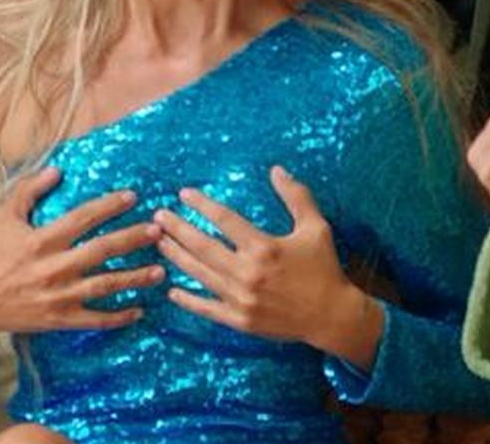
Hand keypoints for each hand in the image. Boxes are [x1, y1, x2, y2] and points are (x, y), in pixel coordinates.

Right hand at [0, 166, 163, 335]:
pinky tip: (139, 310)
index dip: (108, 206)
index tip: (133, 197)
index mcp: (40, 240)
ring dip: (134, 278)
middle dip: (132, 239)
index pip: (82, 218)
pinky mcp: (59, 319)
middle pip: (101, 251)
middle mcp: (52, 268)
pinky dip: (118, 317)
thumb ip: (29, 190)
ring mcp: (57, 296)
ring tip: (160, 271)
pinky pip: (94, 319)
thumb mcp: (4, 216)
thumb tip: (57, 170)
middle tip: (157, 230)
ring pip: (104, 286)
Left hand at [155, 167, 377, 362]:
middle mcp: (248, 273)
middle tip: (157, 217)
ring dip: (177, 257)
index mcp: (264, 247)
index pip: (225, 220)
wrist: (332, 316)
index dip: (202, 204)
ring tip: (158, 242)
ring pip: (200, 274)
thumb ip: (296, 197)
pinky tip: (172, 290)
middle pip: (203, 246)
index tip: (184, 194)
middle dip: (177, 229)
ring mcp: (241, 299)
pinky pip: (208, 309)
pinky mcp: (240, 320)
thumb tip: (277, 169)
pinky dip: (188, 300)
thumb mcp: (316, 227)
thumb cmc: (324, 268)